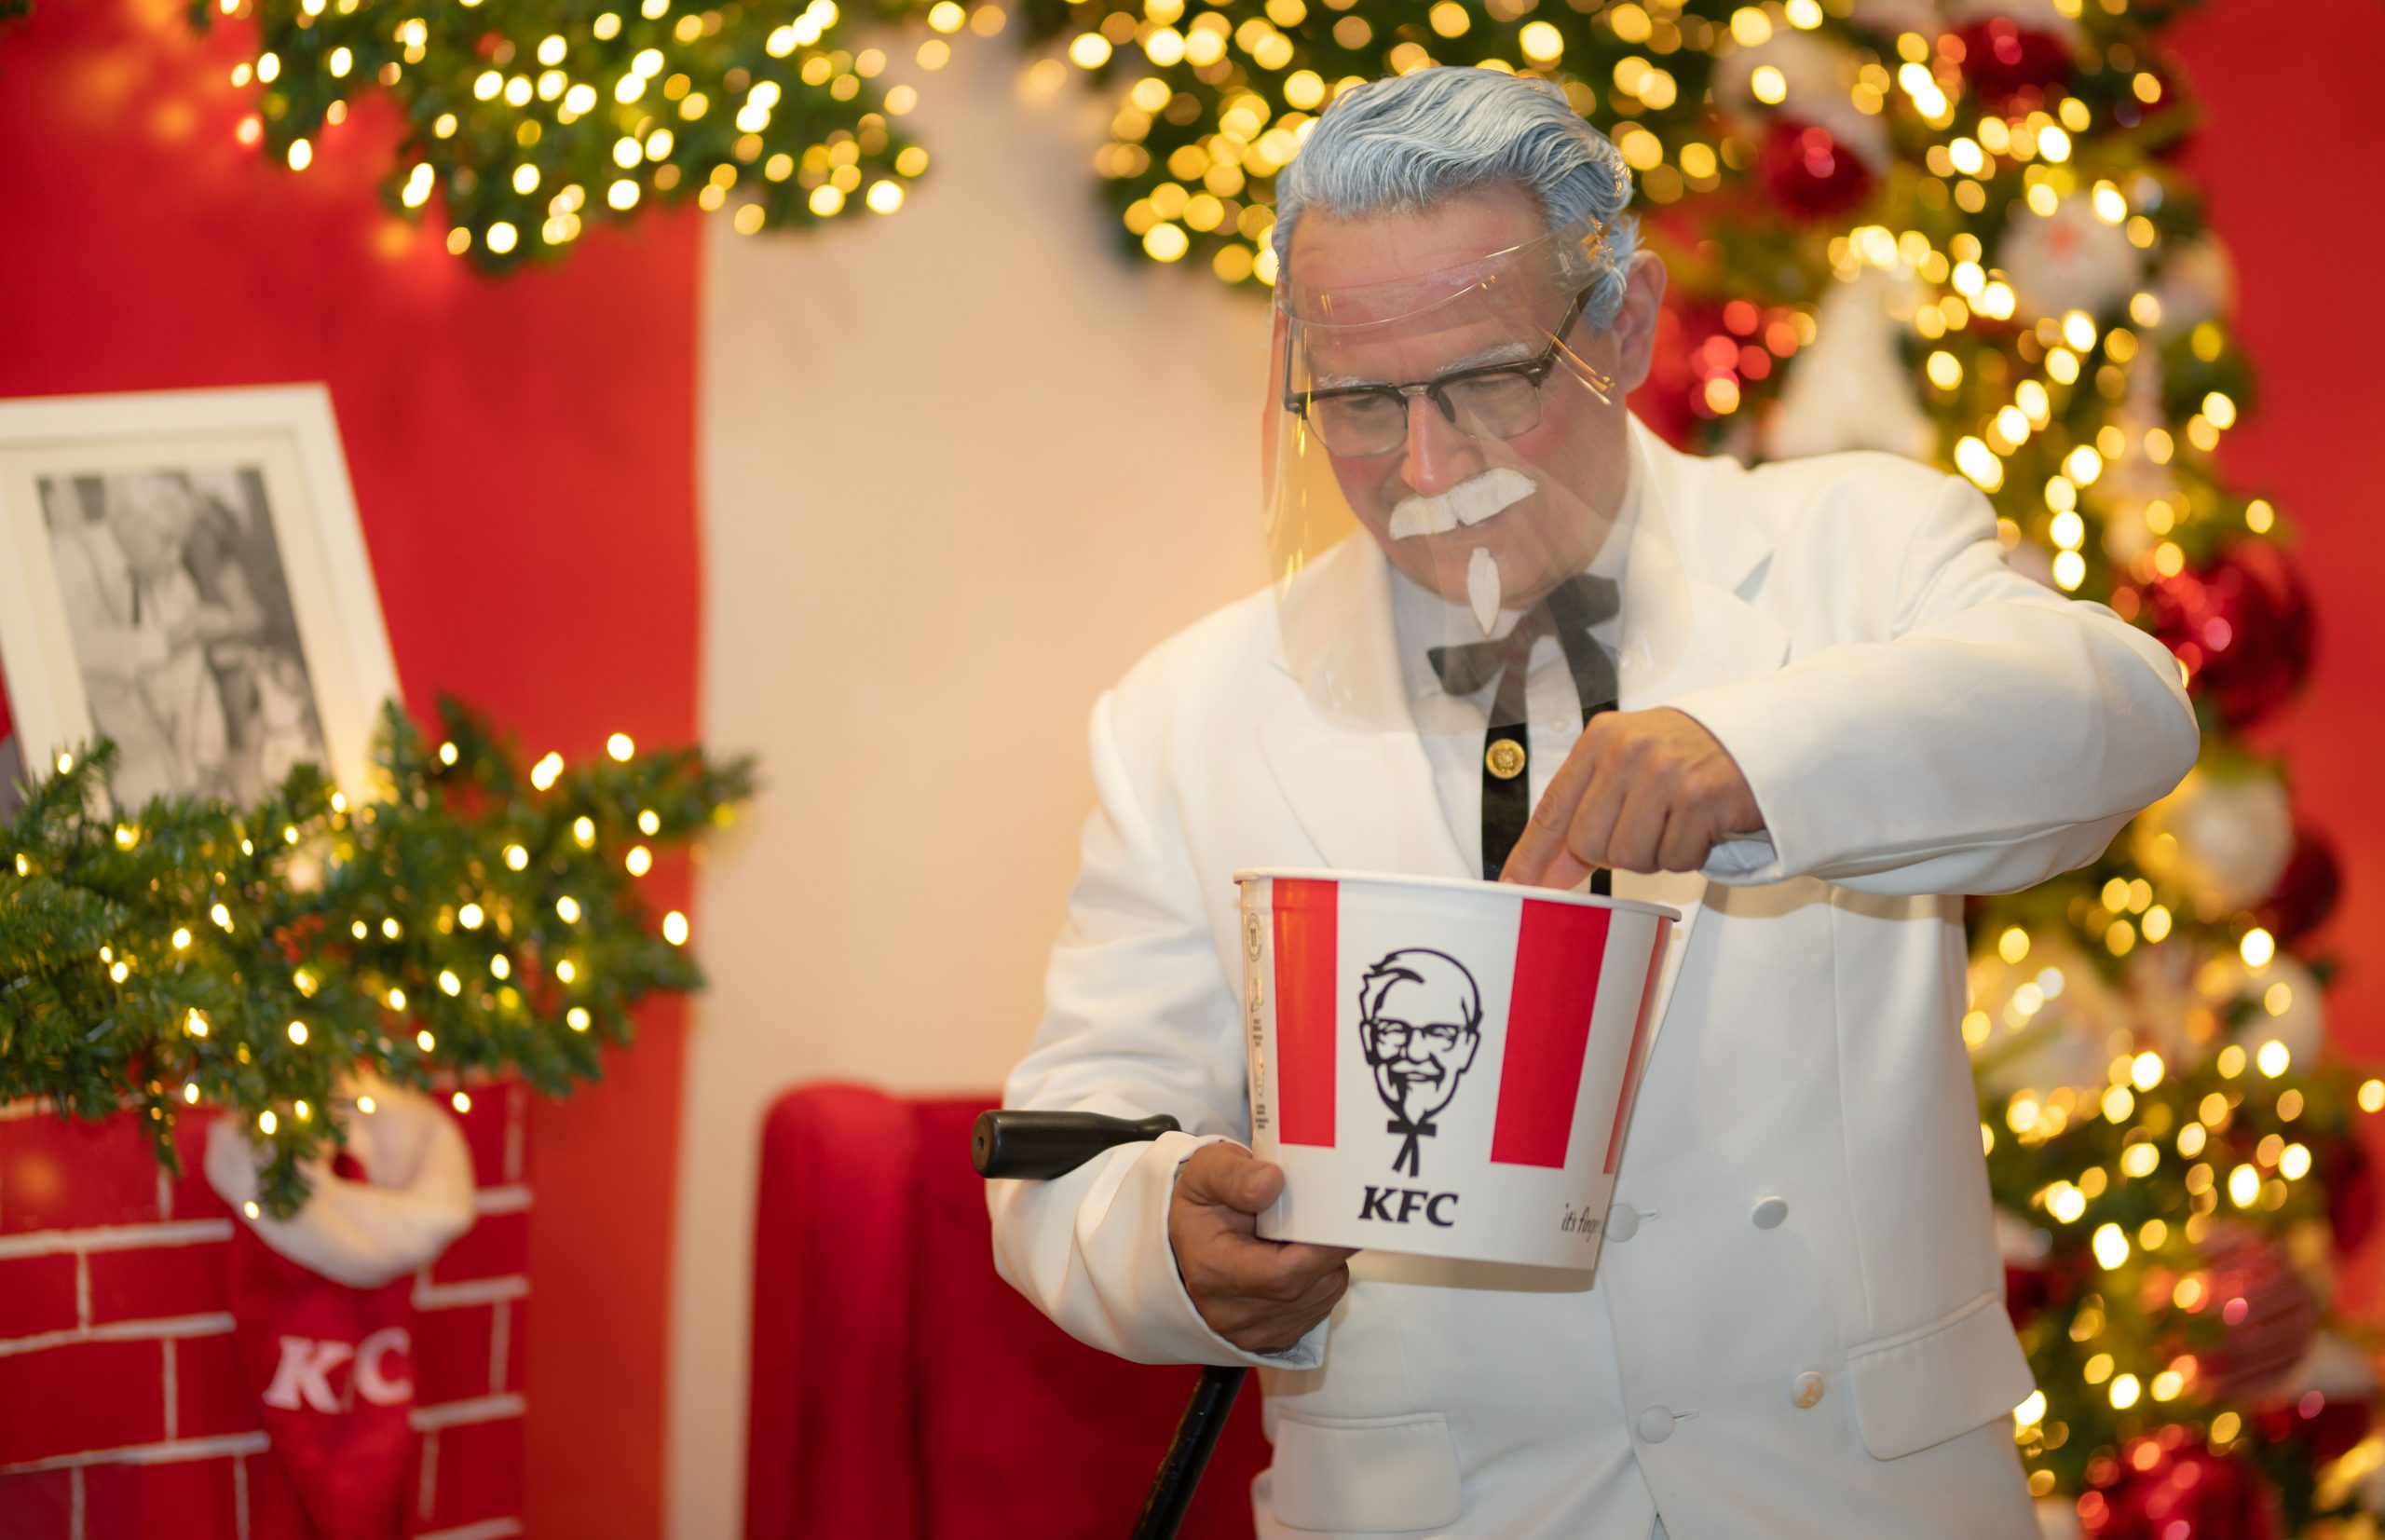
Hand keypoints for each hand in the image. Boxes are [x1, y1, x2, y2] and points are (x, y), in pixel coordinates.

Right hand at [1169, 1142, 1354, 1353]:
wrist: (1188, 1241)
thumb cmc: (1202, 1205)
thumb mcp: (1205, 1173)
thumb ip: (1235, 1175)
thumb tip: (1272, 1183)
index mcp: (1211, 1271)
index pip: (1286, 1273)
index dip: (1323, 1247)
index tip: (1339, 1216)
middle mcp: (1229, 1313)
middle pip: (1313, 1285)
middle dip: (1328, 1247)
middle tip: (1319, 1215)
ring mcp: (1251, 1332)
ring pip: (1324, 1295)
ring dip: (1326, 1263)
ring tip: (1296, 1238)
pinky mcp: (1271, 1339)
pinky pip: (1320, 1308)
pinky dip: (1319, 1281)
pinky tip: (1294, 1260)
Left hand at [1501, 707, 1761, 888]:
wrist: (1763, 736)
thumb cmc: (1690, 754)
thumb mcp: (1629, 764)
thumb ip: (1586, 811)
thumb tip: (1545, 872)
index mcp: (1601, 740)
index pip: (1553, 808)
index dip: (1531, 856)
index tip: (1512, 887)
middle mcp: (1628, 751)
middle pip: (1589, 844)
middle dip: (1614, 852)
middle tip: (1648, 827)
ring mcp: (1665, 773)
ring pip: (1629, 858)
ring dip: (1654, 854)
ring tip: (1676, 822)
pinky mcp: (1701, 798)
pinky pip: (1675, 860)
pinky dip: (1689, 855)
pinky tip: (1702, 825)